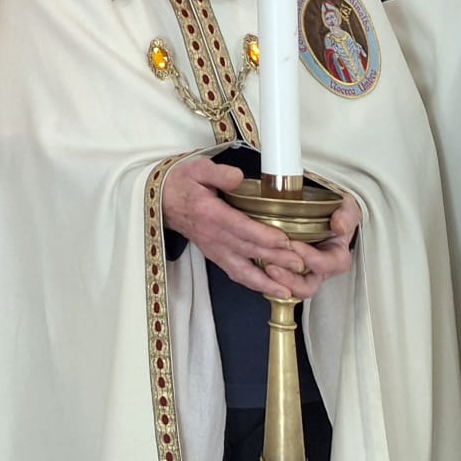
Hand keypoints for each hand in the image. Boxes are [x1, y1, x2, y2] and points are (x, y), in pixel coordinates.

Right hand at [161, 157, 309, 298]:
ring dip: (264, 282)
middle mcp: (212, 235)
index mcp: (209, 213)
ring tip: (287, 292)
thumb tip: (238, 178)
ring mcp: (213, 248)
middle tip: (299, 265)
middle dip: (274, 260)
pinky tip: (269, 289)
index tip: (285, 241)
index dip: (263, 236)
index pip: (240, 227)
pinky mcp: (214, 255)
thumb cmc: (182, 183)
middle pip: (247, 250)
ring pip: (241, 270)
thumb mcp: (196, 168)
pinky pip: (234, 272)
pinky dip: (252, 283)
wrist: (161, 201)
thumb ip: (218, 173)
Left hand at [263, 198, 361, 301]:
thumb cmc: (336, 213)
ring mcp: (302, 271)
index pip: (325, 265)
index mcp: (336, 258)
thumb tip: (338, 227)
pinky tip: (256, 266)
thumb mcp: (348, 209)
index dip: (311, 258)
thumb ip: (346, 216)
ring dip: (276, 281)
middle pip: (307, 286)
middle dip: (289, 280)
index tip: (294, 244)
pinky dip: (266, 277)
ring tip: (263, 268)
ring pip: (291, 288)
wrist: (323, 210)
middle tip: (272, 267)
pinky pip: (276, 281)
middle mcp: (319, 269)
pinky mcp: (286, 268)